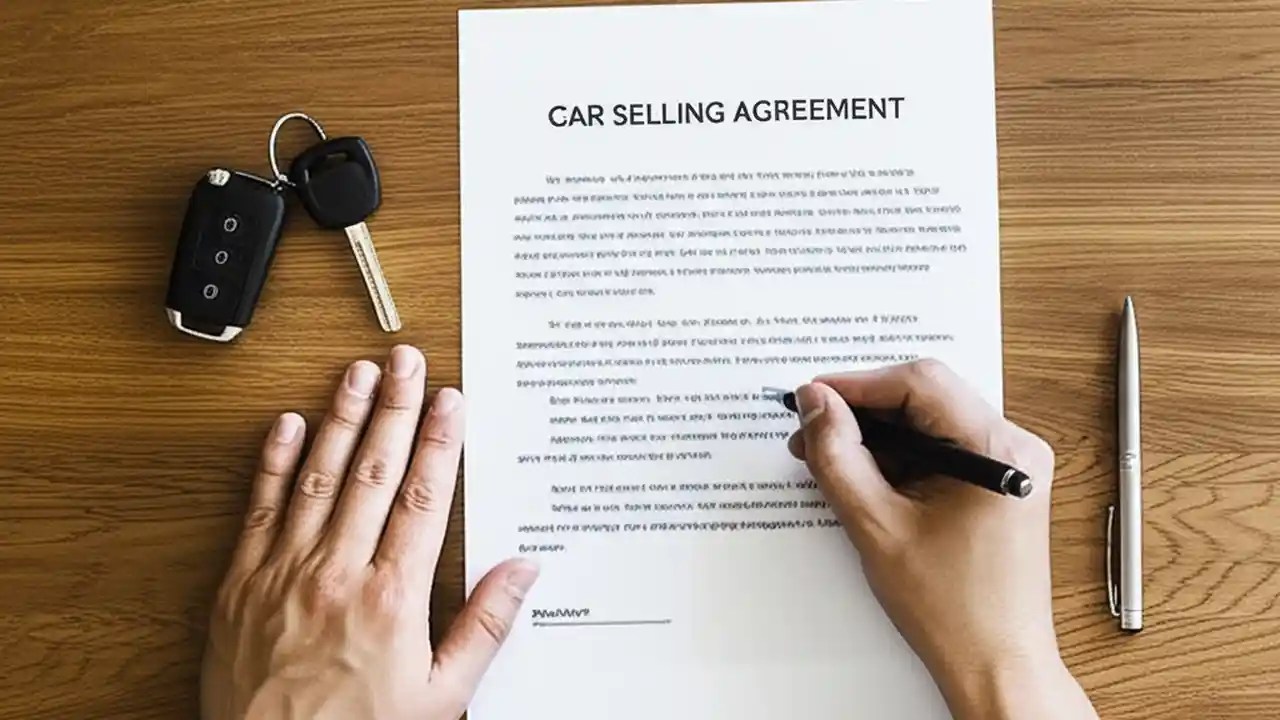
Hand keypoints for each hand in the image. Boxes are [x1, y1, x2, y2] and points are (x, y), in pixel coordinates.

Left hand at [201, 345, 538, 719]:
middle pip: (372, 471)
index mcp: (393, 598)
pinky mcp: (242, 585)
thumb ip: (484, 627)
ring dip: (339, 418)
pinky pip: (260, 509)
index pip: (422, 497)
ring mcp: (285, 573)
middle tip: (404, 360)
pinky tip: (286, 426)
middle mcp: (338, 573)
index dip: (438, 442)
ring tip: (355, 373)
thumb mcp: (442, 697)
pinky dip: (272, 464)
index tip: (449, 401)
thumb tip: (523, 571)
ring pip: (318, 477)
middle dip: (393, 408)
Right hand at [788, 359, 1097, 719]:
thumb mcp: (877, 526)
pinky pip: (942, 448)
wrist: (996, 664)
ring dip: (879, 436)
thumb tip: (817, 405)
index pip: (919, 384)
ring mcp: (1011, 466)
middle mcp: (1014, 449)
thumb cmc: (954, 610)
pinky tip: (866, 479)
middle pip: (925, 396)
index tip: (813, 398)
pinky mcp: (999, 484)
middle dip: (863, 412)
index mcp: (998, 450)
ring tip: (831, 460)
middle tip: (813, 431)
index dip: (857, 384)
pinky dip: (901, 457)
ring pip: (930, 422)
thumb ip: (839, 457)